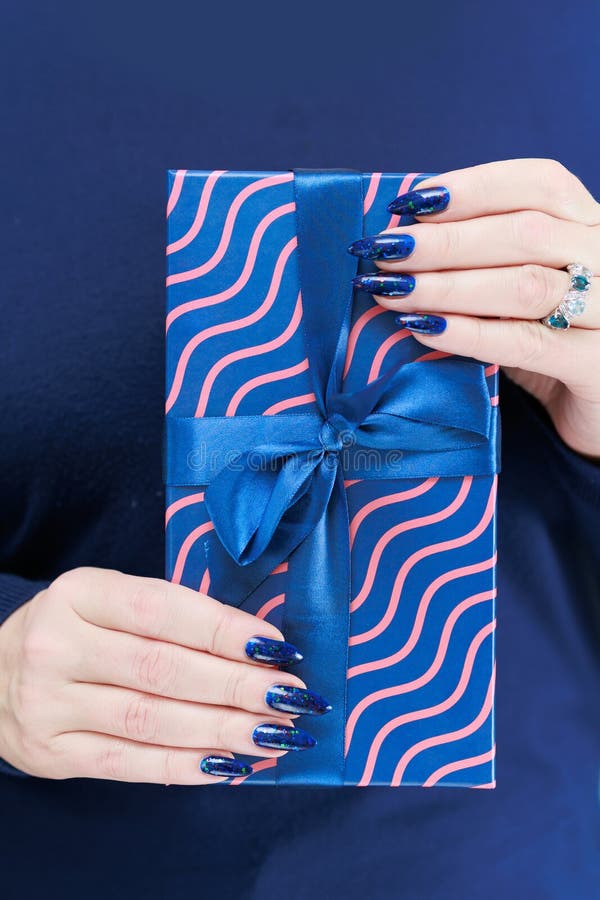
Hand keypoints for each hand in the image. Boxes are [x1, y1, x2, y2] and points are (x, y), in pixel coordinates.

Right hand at [0, 568, 327, 782]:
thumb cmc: (77, 630)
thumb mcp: (109, 602)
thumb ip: (171, 617)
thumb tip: (258, 647)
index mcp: (79, 592)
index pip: (162, 611)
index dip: (224, 630)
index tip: (276, 647)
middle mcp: (58, 644)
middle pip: (162, 669)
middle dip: (236, 686)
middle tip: (291, 697)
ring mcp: (49, 702)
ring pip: (150, 719)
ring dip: (222, 729)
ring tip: (273, 734)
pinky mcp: (52, 753)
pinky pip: (130, 762)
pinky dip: (186, 764)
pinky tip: (229, 763)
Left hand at [351, 159, 599, 458]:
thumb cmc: (554, 344)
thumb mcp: (527, 291)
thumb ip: (486, 260)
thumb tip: (404, 239)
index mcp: (593, 226)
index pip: (539, 183)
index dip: (471, 187)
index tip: (410, 202)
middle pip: (525, 232)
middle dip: (444, 240)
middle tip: (385, 252)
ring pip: (523, 286)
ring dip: (445, 286)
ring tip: (391, 290)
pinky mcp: (597, 366)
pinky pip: (525, 344)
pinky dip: (468, 333)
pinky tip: (423, 328)